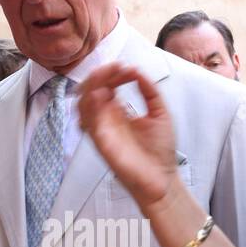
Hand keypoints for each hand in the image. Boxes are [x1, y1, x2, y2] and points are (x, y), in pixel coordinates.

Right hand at [77, 63, 178, 211]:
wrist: (162, 177)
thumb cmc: (160, 150)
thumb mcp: (160, 111)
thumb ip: (149, 90)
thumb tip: (136, 70)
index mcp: (119, 111)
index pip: (107, 84)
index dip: (113, 73)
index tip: (127, 68)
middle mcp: (107, 119)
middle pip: (90, 91)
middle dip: (99, 75)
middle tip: (115, 68)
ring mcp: (103, 130)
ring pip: (83, 104)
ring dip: (91, 87)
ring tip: (107, 78)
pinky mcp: (102, 143)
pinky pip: (88, 123)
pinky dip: (90, 107)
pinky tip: (101, 95)